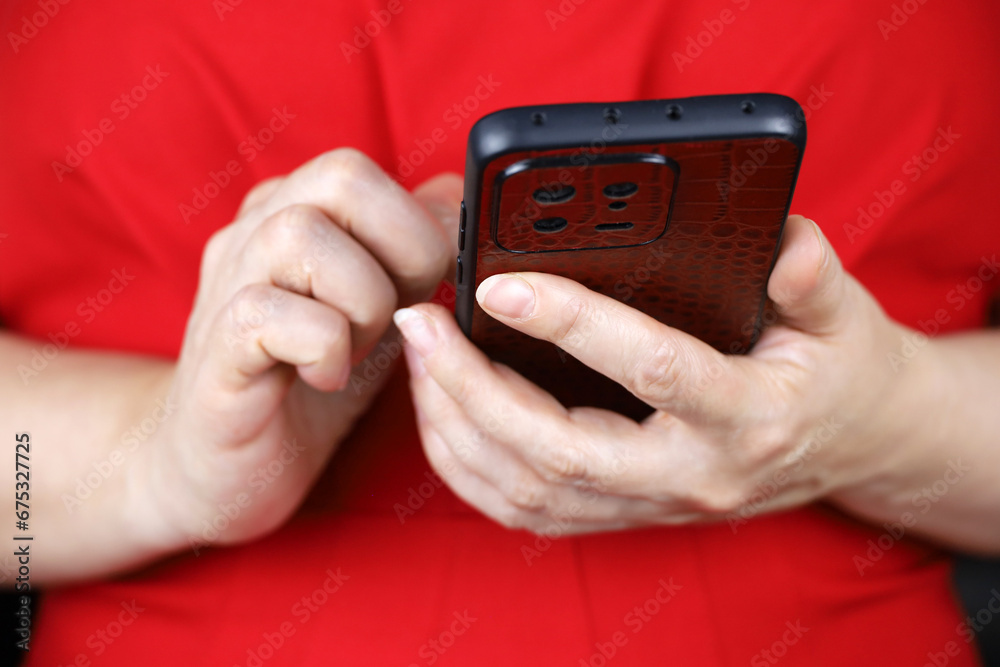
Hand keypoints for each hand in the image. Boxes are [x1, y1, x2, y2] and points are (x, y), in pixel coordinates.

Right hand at [135, 149, 462, 548]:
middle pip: (342, 175)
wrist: (219, 468)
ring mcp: (228, 286)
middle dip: (404, 247)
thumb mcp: (377, 308)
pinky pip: (265, 313)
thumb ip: (412, 252)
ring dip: (363, 300)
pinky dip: (322, 347)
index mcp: (296, 213)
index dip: (420, 224)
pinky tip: (326, 378)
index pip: (367, 169)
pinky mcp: (217, 350)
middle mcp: (255, 233)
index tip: (426, 288)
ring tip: (359, 348)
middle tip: (404, 312)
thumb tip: (458, 199)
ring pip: (300, 235)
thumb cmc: (306, 380)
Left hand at [395, 215, 916, 533]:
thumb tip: (782, 246)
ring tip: (420, 355)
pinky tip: (442, 411)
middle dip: (473, 387)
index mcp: (747, 416)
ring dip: (458, 425)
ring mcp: (651, 506)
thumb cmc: (839, 372)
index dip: (571, 323)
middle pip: (557, 451)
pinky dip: (469, 466)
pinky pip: (526, 509)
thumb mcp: (845, 314)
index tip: (499, 284)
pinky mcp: (622, 514)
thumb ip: (814, 277)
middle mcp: (690, 475)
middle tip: (421, 323)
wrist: (853, 446)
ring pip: (528, 490)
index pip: (650, 370)